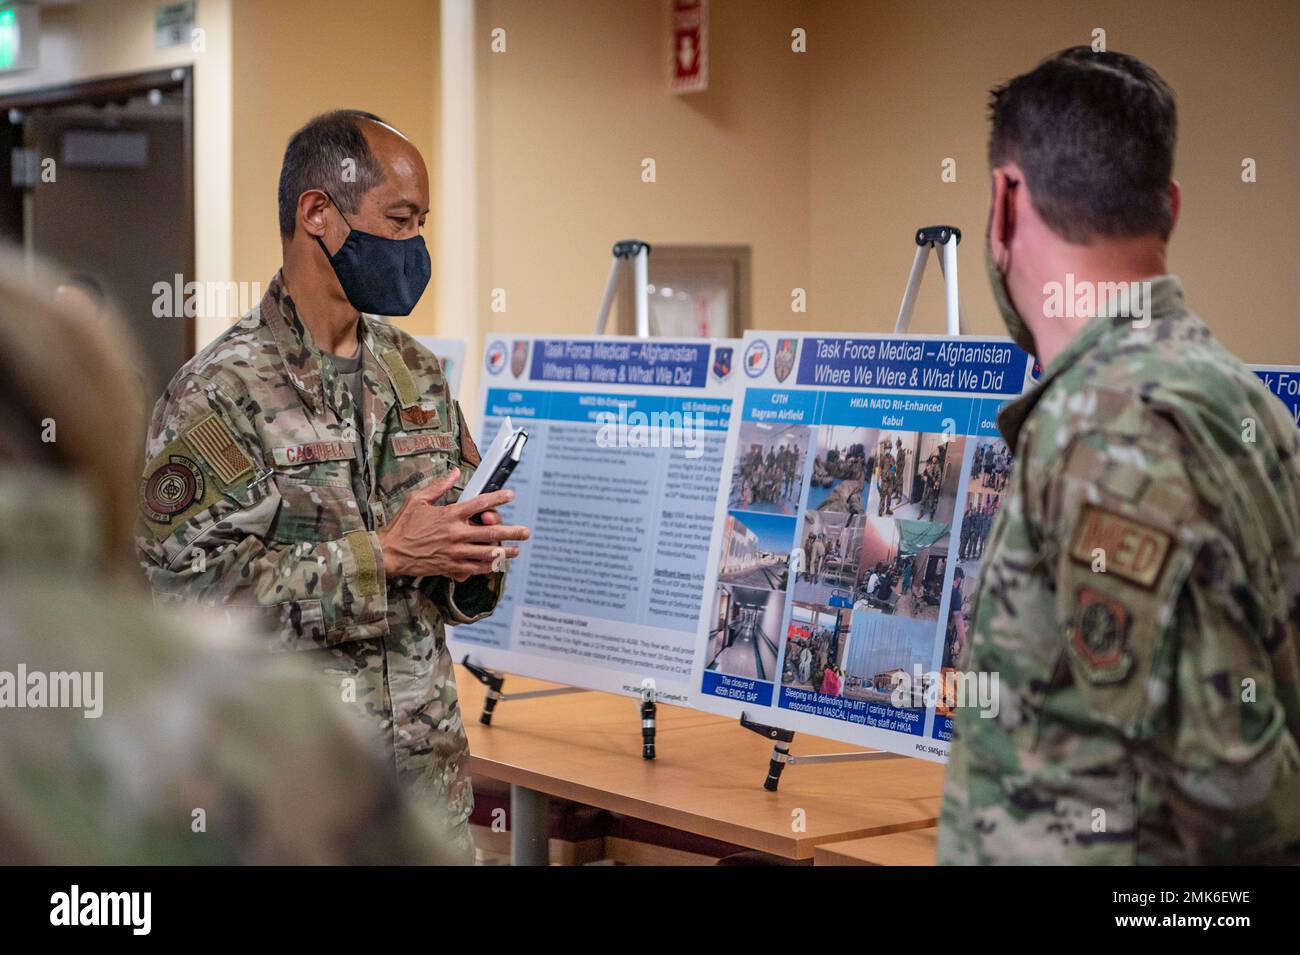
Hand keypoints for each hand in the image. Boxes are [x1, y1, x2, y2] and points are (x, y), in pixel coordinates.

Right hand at [377, 468, 529, 580]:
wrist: (390, 553)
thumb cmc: (402, 525)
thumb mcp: (417, 500)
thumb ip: (439, 486)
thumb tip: (454, 473)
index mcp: (449, 515)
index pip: (479, 504)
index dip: (497, 498)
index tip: (511, 495)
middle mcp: (455, 534)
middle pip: (490, 532)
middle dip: (511, 532)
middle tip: (526, 532)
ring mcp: (454, 552)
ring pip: (486, 553)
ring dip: (504, 552)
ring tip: (515, 551)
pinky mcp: (450, 567)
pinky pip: (473, 569)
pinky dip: (486, 567)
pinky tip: (495, 565)